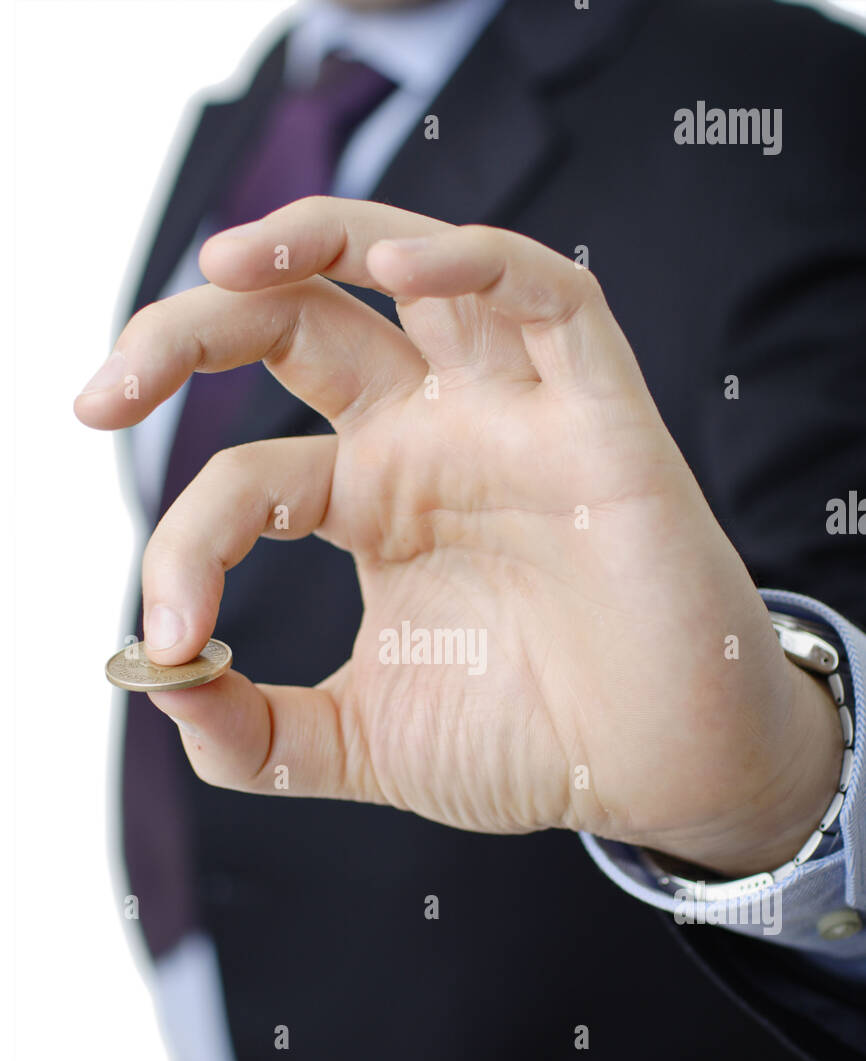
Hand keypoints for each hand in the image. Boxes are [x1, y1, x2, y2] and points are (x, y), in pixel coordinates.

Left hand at [76, 197, 841, 875]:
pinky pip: (546, 295)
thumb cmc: (527, 743)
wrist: (656, 771)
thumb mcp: (360, 744)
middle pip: (298, 322)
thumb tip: (154, 681)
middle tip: (105, 389)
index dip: (183, 541)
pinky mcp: (597, 413)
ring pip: (411, 267)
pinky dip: (476, 262)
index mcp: (373, 502)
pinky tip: (400, 266)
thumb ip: (252, 733)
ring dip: (317, 237)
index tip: (165, 634)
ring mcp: (510, 416)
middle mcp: (431, 440)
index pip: (248, 474)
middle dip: (191, 328)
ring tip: (226, 260)